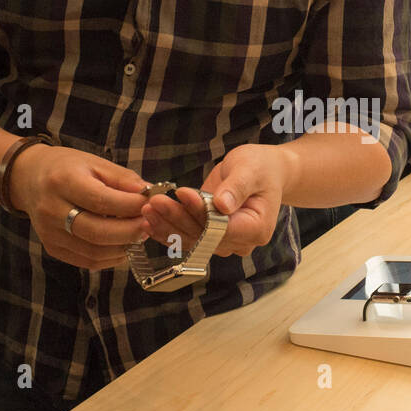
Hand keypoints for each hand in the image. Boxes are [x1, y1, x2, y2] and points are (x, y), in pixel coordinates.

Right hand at [9, 144, 149, 269]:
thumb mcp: (95, 163)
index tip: (151, 205)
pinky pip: (87, 261)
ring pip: (93, 252)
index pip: (101, 201)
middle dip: (130, 231)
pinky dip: (111, 257)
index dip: (130, 207)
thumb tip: (150, 195)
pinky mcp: (52, 248)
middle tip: (149, 225)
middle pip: (96, 232)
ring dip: (123, 247)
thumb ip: (123, 179)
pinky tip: (123, 245)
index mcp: (62, 182)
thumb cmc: (67, 168)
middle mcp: (51, 210)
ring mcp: (49, 233)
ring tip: (138, 235)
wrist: (29, 179)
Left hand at [141, 144, 289, 258]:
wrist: (262, 172)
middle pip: (203, 236)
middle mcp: (241, 242)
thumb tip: (222, 204)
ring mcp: (224, 242)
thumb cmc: (260, 168)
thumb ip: (236, 187)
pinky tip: (150, 221)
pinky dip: (168, 231)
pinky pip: (187, 239)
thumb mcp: (251, 170)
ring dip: (167, 226)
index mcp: (257, 228)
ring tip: (148, 208)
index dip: (200, 213)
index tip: (182, 193)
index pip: (223, 227)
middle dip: (177, 218)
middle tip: (155, 201)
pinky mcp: (209, 237)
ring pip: (191, 240)